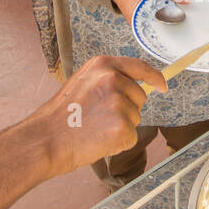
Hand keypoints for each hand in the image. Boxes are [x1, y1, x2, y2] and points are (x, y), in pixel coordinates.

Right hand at [36, 56, 167, 174]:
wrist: (46, 139)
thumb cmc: (61, 117)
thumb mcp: (83, 83)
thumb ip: (107, 81)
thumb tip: (134, 87)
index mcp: (102, 65)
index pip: (139, 67)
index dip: (154, 78)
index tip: (162, 86)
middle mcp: (112, 79)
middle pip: (140, 97)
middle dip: (127, 110)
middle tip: (99, 118)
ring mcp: (118, 102)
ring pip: (136, 119)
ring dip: (121, 128)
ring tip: (95, 129)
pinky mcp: (121, 125)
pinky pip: (131, 137)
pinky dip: (119, 144)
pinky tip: (98, 141)